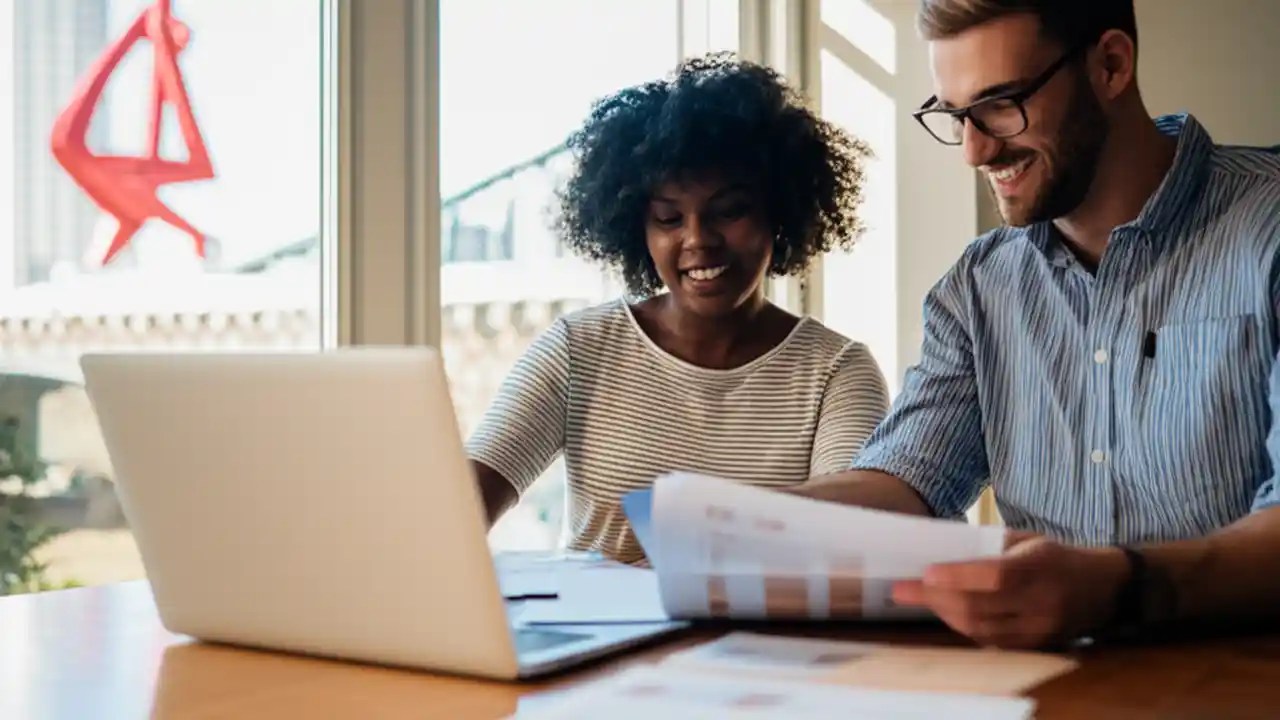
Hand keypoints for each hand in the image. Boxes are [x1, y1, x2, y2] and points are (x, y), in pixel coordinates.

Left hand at [891, 533, 1130, 648]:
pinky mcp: (1034, 646)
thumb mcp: (1027, 540)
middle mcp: (1042, 603)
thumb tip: (941, 552)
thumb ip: (989, 548)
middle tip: (901, 589)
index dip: (957, 577)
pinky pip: (989, 641)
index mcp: (1040, 567)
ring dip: (944, 613)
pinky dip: (962, 626)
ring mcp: (1039, 630)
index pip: (995, 576)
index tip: (925, 573)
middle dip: (934, 599)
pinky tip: (946, 611)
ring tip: (919, 598)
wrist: (1102, 589)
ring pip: (979, 628)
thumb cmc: (1055, 557)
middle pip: (979, 607)